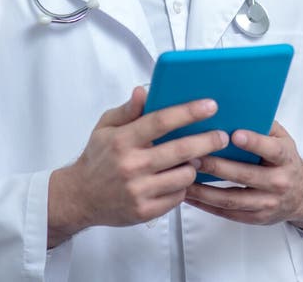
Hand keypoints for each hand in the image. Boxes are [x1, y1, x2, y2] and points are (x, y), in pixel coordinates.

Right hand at [47, 87, 227, 246]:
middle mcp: (131, 165)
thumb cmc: (96, 158)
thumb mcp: (105, 127)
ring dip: (193, 166)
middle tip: (221, 135)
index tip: (209, 105)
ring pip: (184, 175)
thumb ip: (127, 109)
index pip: (161, 121)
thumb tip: (144, 91)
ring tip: (194, 159)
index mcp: (122, 140)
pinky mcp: (145, 211)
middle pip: (180, 150)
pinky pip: (178, 196)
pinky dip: (182, 186)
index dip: (188, 112)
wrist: (80, 197)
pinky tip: (178, 178)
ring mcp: (139, 190)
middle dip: (206, 140)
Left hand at [184, 121, 302, 232]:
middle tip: (193, 154)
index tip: (234, 134)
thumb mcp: (282, 138)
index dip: (254, 142)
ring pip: (232, 199)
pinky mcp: (256, 218)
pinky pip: (228, 213)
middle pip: (245, 175)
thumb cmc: (285, 159)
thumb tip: (236, 106)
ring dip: (205, 190)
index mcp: (285, 158)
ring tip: (184, 177)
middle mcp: (278, 182)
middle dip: (217, 165)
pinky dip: (207, 205)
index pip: (271, 150)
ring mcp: (267, 203)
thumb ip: (263, 124)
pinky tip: (189, 195)